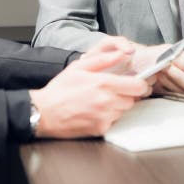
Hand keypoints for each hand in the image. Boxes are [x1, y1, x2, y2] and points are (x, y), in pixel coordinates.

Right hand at [30, 43, 149, 138]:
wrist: (44, 113)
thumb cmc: (60, 89)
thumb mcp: (79, 67)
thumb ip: (103, 60)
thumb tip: (122, 54)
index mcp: (104, 83)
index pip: (138, 86)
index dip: (140, 84)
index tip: (135, 82)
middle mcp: (107, 101)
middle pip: (133, 99)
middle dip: (127, 94)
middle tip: (113, 90)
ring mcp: (105, 117)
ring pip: (124, 111)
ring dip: (118, 105)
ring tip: (100, 100)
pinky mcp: (101, 129)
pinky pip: (114, 121)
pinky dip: (108, 116)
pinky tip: (94, 111)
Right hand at [131, 45, 183, 94]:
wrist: (136, 59)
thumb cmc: (158, 56)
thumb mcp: (175, 53)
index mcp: (172, 53)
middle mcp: (164, 64)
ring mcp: (158, 77)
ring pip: (180, 92)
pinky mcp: (153, 87)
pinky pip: (170, 95)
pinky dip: (178, 95)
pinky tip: (180, 92)